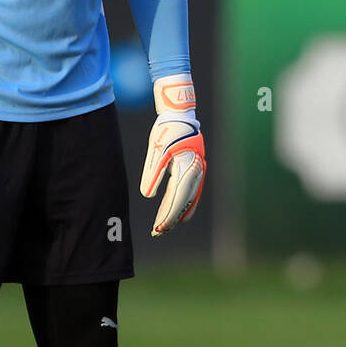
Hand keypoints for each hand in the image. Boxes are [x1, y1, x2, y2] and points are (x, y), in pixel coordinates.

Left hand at [139, 76, 205, 235]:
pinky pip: (190, 193)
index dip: (169, 214)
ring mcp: (197, 171)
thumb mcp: (156, 150)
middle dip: (171, 218)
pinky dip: (182, 204)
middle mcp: (196, 172)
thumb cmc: (167, 130)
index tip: (158, 227)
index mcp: (187, 167)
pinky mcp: (194, 170)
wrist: (180, 115)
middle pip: (185, 202)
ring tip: (163, 226)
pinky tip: (175, 214)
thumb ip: (152, 173)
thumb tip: (148, 196)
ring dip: (176, 213)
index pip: (178, 198)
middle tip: (157, 232)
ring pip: (188, 199)